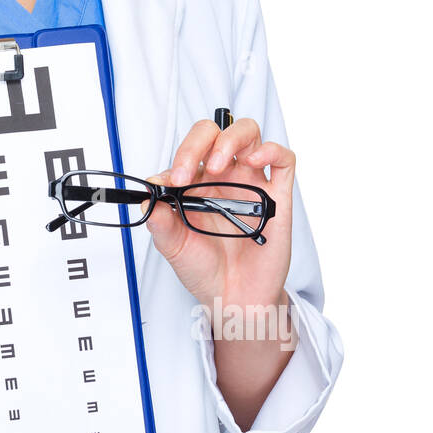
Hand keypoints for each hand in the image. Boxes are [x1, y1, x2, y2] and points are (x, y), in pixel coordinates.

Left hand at [144, 117, 293, 328]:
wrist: (233, 299)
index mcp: (197, 184)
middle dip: (197, 144)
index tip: (168, 183)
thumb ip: (159, 220)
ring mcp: (251, 184)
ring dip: (230, 139)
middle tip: (188, 173)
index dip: (177, 159)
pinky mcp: (277, 197)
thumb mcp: (173, 247)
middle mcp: (224, 178)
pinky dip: (271, 150)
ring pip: (248, 134)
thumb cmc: (205, 270)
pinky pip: (284, 161)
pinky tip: (255, 160)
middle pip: (214, 133)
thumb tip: (148, 193)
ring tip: (218, 164)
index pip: (187, 152)